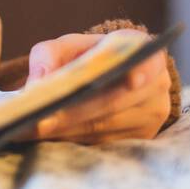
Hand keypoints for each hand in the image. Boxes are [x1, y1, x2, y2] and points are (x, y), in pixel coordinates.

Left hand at [24, 29, 170, 141]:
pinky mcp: (142, 138)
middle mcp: (157, 84)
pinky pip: (103, 142)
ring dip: (67, 131)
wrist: (107, 76)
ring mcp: (152, 115)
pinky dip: (73, 140)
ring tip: (32, 130)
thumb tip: (37, 85)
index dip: (141, 71)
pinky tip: (46, 138)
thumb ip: (49, 56)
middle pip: (113, 102)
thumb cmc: (86, 57)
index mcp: (146, 53)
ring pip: (105, 126)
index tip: (130, 80)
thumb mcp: (67, 46)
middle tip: (36, 120)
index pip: (149, 62)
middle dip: (73, 113)